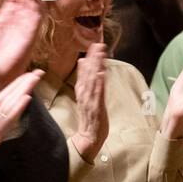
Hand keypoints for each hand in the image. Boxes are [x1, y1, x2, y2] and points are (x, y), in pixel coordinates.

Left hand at [0, 71, 41, 181]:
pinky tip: (25, 100)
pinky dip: (16, 109)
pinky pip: (6, 120)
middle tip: (39, 71)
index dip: (15, 84)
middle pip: (10, 98)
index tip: (28, 72)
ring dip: (23, 92)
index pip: (3, 95)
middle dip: (23, 84)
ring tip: (34, 79)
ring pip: (11, 106)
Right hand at [71, 43, 108, 161]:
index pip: (84, 71)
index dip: (90, 58)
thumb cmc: (90, 116)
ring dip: (96, 67)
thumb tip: (82, 62)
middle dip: (93, 58)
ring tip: (100, 54)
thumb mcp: (85, 96)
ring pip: (92, 81)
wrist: (89, 136)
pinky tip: (100, 74)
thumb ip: (84, 80)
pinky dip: (98, 84)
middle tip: (98, 44)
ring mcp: (90, 101)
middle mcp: (84, 94)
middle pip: (87, 73)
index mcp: (82, 90)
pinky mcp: (96, 108)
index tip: (95, 45)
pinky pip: (96, 94)